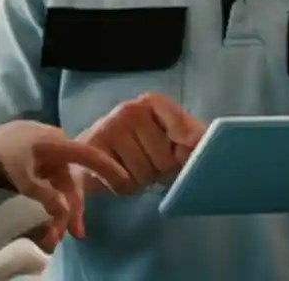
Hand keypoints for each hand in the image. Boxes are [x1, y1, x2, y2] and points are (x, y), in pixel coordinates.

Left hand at [0, 120, 131, 249]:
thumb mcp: (22, 180)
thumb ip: (46, 197)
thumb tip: (64, 213)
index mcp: (53, 142)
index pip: (86, 154)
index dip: (106, 168)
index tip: (123, 180)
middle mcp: (50, 144)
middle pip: (70, 179)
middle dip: (71, 209)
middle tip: (72, 234)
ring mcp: (39, 152)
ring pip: (57, 184)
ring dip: (56, 210)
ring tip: (50, 237)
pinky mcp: (28, 159)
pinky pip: (44, 181)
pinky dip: (45, 200)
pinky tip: (42, 218)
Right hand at [77, 92, 204, 194]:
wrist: (87, 157)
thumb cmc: (136, 147)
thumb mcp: (166, 137)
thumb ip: (189, 136)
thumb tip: (201, 143)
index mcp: (152, 103)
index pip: (179, 121)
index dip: (187, 141)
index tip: (188, 153)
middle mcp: (129, 109)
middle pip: (165, 159)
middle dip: (159, 171)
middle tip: (146, 164)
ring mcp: (108, 128)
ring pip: (143, 174)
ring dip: (139, 181)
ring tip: (128, 170)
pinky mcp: (91, 150)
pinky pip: (121, 181)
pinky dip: (122, 186)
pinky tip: (115, 176)